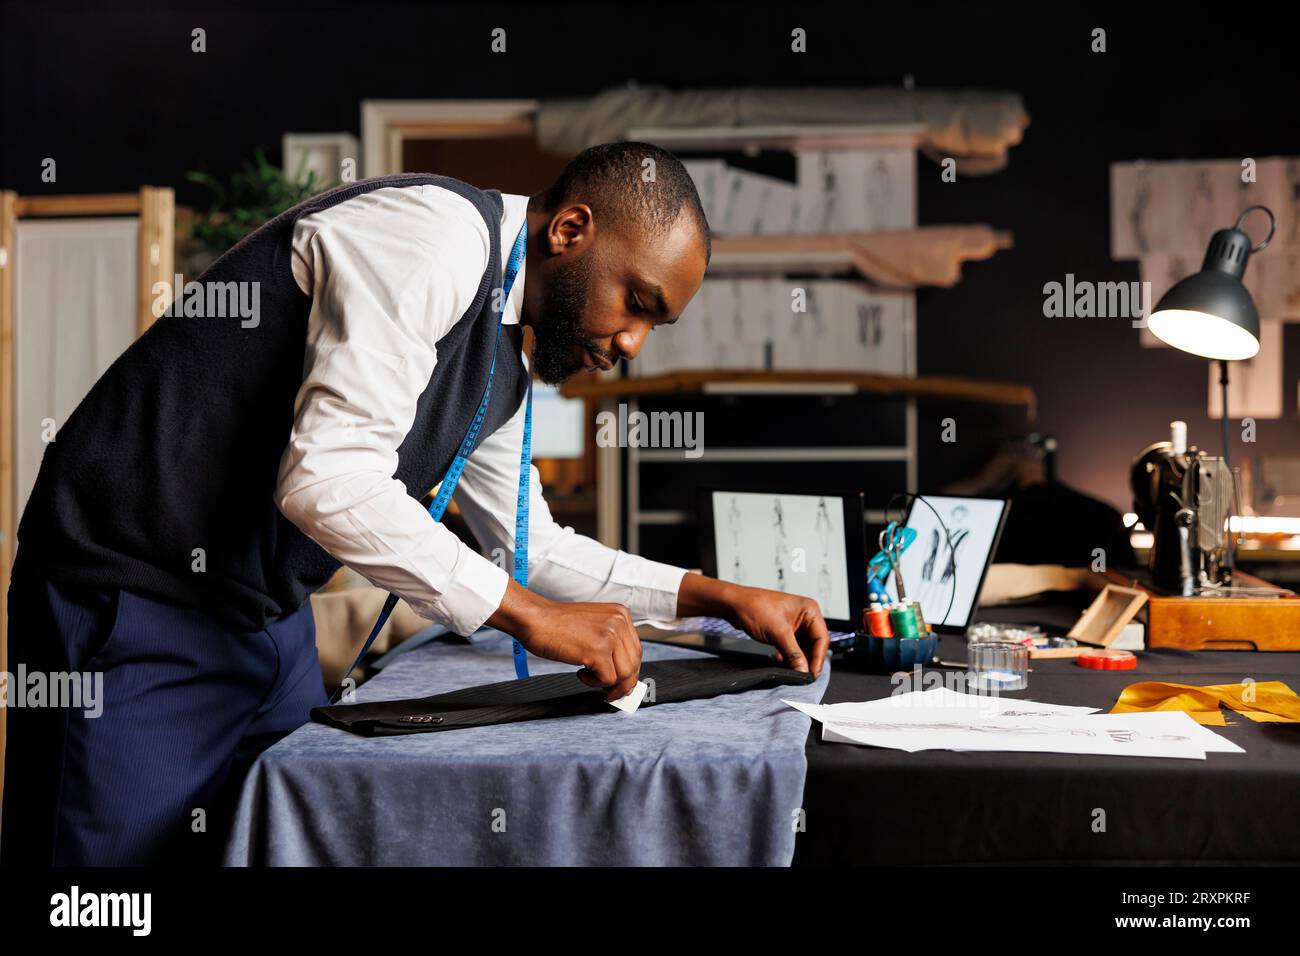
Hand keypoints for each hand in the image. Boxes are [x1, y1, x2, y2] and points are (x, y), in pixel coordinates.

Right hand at [487, 580, 641, 700]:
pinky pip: (608, 679)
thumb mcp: (593, 625)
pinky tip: (580, 674)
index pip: (635, 649)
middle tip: (610, 692)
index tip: (622, 682)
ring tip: (592, 682)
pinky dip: (594, 683)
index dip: (630, 670)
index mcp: (621, 614)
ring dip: (610, 686)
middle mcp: (619, 622)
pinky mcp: (598, 651)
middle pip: (634, 663)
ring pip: (625, 674)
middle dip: (624, 683)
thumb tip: (624, 671)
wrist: (535, 618)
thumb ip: (611, 641)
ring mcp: (610, 635)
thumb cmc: (557, 624)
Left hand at [676, 574, 828, 677]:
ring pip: (803, 648)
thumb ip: (793, 654)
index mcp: (809, 610)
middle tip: (804, 676)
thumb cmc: (754, 607)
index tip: (812, 673)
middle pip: (814, 644)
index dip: (818, 658)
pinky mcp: (784, 630)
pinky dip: (789, 657)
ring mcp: (795, 623)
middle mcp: (805, 616)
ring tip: (792, 670)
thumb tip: (803, 671)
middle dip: (808, 660)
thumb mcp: (777, 633)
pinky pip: (793, 647)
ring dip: (797, 660)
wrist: (734, 604)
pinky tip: (781, 662)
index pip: (822, 638)